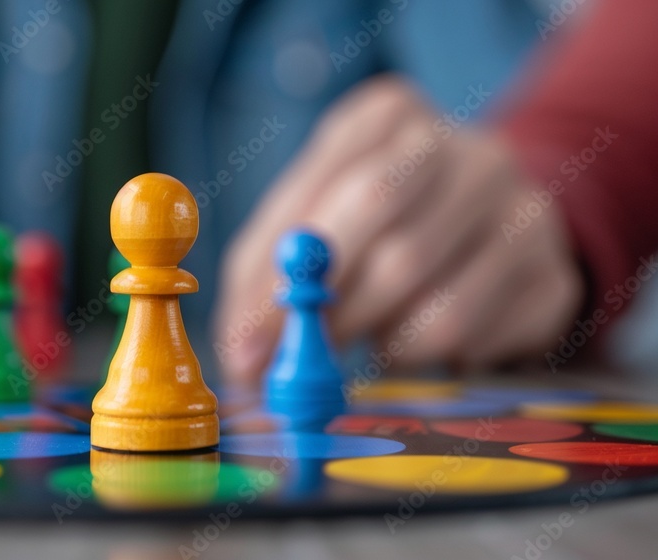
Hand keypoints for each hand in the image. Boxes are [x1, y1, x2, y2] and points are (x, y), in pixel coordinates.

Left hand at [214, 76, 583, 381]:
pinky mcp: (551, 273)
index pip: (323, 186)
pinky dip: (424, 358)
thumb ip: (265, 274)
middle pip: (378, 215)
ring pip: (428, 292)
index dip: (275, 273)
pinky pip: (471, 335)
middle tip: (295, 360)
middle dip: (325, 303)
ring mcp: (522, 206)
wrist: (497, 227)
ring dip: (377, 338)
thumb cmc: (380, 226)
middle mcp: (466, 147)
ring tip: (367, 342)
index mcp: (391, 115)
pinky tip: (415, 341)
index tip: (246, 342)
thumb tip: (239, 352)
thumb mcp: (316, 224)